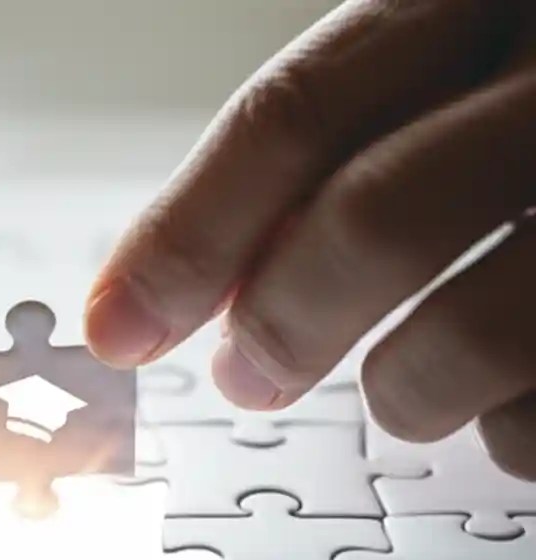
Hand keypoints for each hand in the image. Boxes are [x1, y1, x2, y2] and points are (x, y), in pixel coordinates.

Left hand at [84, 1, 535, 476]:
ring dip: (403, 389)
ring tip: (402, 390)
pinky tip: (519, 399)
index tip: (116, 324)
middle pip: (375, 217)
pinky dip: (513, 432)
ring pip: (475, 330)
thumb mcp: (457, 75)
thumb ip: (338, 150)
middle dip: (283, 321)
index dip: (187, 231)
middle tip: (247, 374)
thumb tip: (174, 271)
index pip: (297, 112)